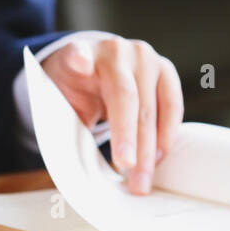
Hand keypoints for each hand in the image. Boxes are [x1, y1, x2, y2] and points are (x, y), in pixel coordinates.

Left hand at [41, 37, 183, 194]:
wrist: (93, 66)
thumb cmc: (73, 89)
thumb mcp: (57, 98)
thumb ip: (61, 119)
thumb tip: (75, 165)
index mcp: (82, 52)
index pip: (79, 58)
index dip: (80, 60)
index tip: (79, 63)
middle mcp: (117, 50)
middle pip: (127, 98)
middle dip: (130, 139)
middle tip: (128, 172)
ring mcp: (146, 58)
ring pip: (154, 107)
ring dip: (151, 148)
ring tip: (143, 180)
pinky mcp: (165, 70)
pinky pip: (172, 105)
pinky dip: (166, 135)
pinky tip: (158, 158)